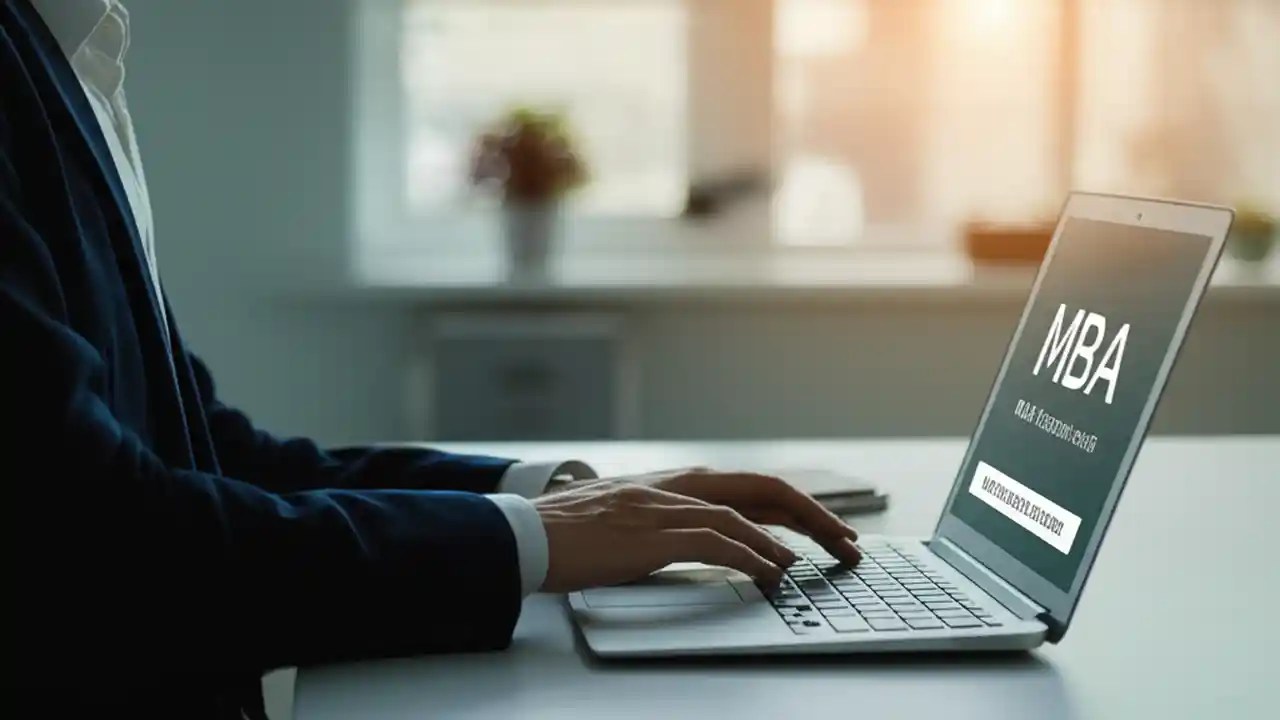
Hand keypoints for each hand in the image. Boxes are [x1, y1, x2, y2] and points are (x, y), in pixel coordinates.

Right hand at [534, 481, 798, 592]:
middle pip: (758, 488)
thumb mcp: (620, 518)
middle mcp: (671, 486)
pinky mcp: (649, 534)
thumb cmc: (563, 533)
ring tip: (814, 562)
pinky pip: (714, 540)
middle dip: (809, 513)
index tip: (820, 526)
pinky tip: (770, 572)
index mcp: (666, 482)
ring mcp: (660, 506)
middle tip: (844, 540)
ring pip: (742, 513)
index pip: (743, 485)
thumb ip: (658, 522)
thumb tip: (697, 545)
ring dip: (785, 539)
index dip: (788, 504)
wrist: (520, 534)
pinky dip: (748, 555)